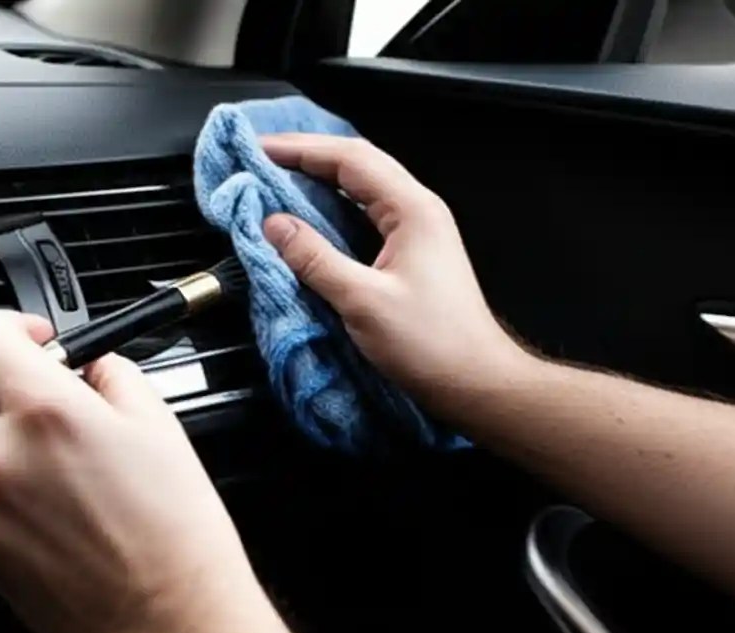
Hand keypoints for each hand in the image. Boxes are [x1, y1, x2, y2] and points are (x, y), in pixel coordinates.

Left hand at [0, 311, 264, 632]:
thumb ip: (112, 377)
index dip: (9, 326)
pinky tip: (48, 493)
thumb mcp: (161, 426)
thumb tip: (89, 367)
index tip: (37, 339)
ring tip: (52, 448)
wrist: (168, 623)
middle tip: (42, 385)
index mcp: (46, 412)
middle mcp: (0, 454)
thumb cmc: (175, 536)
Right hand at [260, 134, 532, 425]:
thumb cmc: (431, 344)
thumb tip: (274, 225)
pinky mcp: (412, 255)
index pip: (350, 159)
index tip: (260, 149)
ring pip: (362, 190)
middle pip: (357, 165)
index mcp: (413, 210)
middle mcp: (418, 211)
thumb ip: (315, 259)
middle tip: (262, 159)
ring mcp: (418, 232)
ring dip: (320, 182)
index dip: (301, 149)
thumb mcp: (362, 301)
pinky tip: (309, 220)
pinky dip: (333, 210)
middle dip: (308, 157)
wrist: (474, 381)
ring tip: (278, 182)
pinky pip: (366, 216)